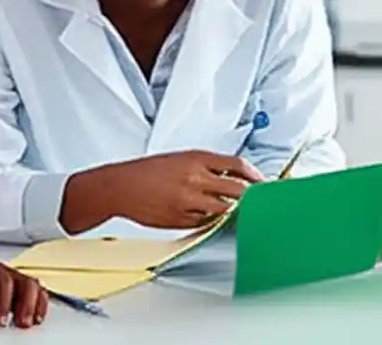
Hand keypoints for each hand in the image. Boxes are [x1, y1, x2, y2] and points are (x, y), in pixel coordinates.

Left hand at [0, 230, 45, 328]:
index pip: (3, 280)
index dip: (5, 300)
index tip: (1, 319)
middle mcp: (3, 270)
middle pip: (25, 283)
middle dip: (27, 304)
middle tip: (22, 322)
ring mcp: (11, 276)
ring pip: (33, 286)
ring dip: (36, 304)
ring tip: (33, 321)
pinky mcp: (15, 285)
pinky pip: (35, 291)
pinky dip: (39, 303)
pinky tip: (37, 316)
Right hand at [66, 150, 263, 230]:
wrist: (119, 187)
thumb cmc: (145, 172)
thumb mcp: (178, 159)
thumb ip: (205, 167)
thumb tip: (233, 176)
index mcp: (195, 159)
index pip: (238, 165)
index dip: (254, 175)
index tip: (262, 182)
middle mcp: (195, 179)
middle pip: (239, 190)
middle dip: (251, 198)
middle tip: (257, 201)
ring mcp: (190, 201)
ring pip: (225, 210)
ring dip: (231, 211)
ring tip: (231, 211)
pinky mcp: (183, 219)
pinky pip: (207, 223)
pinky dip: (210, 220)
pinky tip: (203, 215)